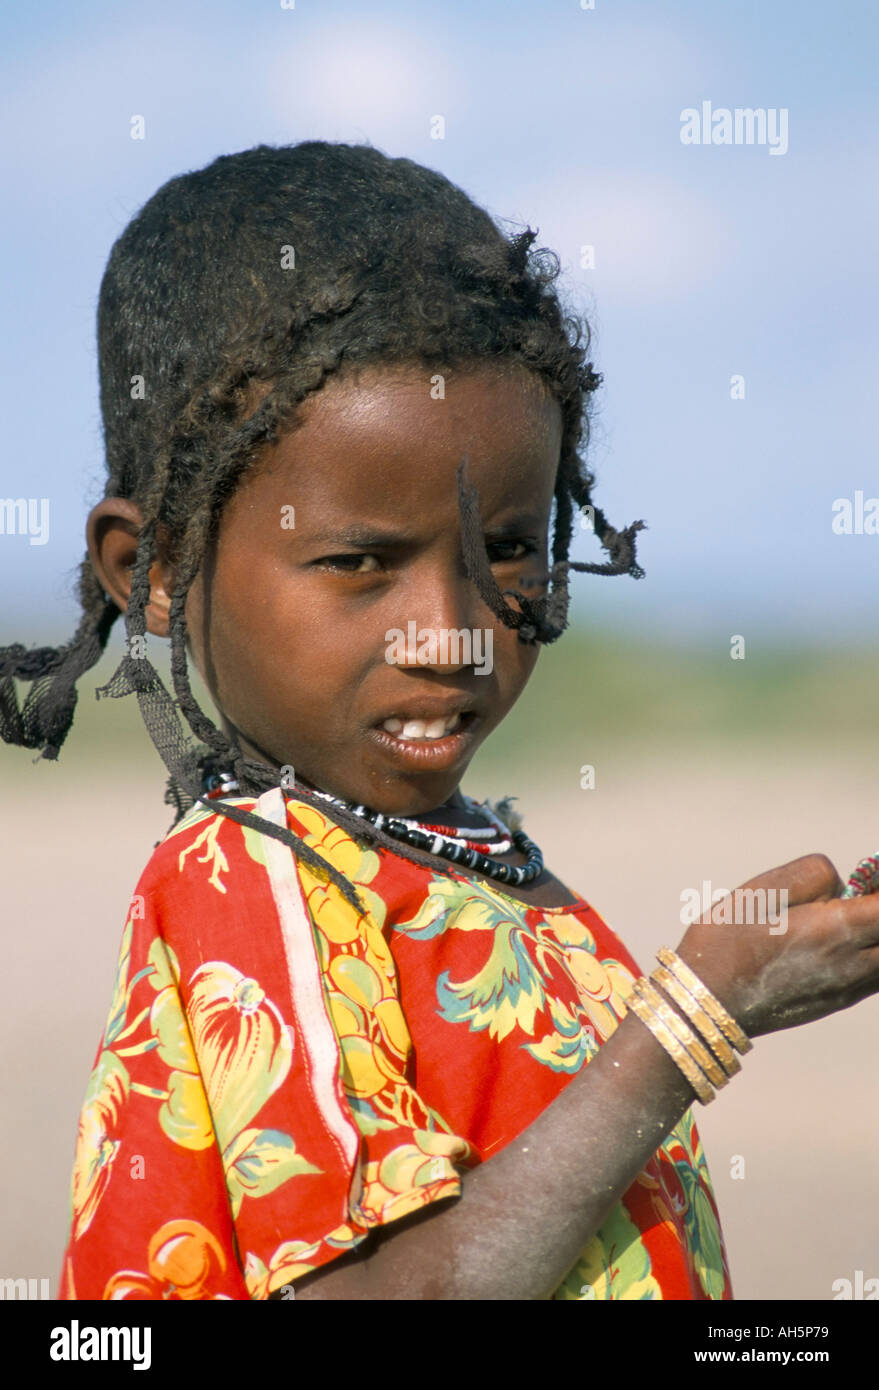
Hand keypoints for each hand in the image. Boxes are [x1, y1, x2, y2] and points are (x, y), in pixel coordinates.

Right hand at [674, 853, 878, 1037]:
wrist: (707, 1003)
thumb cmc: (725, 940)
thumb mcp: (761, 890)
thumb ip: (812, 875)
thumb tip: (844, 884)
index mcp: (836, 931)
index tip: (869, 875)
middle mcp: (852, 963)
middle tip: (863, 890)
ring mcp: (848, 987)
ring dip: (875, 932)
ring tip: (847, 914)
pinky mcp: (839, 1000)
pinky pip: (875, 974)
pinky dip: (871, 952)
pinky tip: (839, 939)